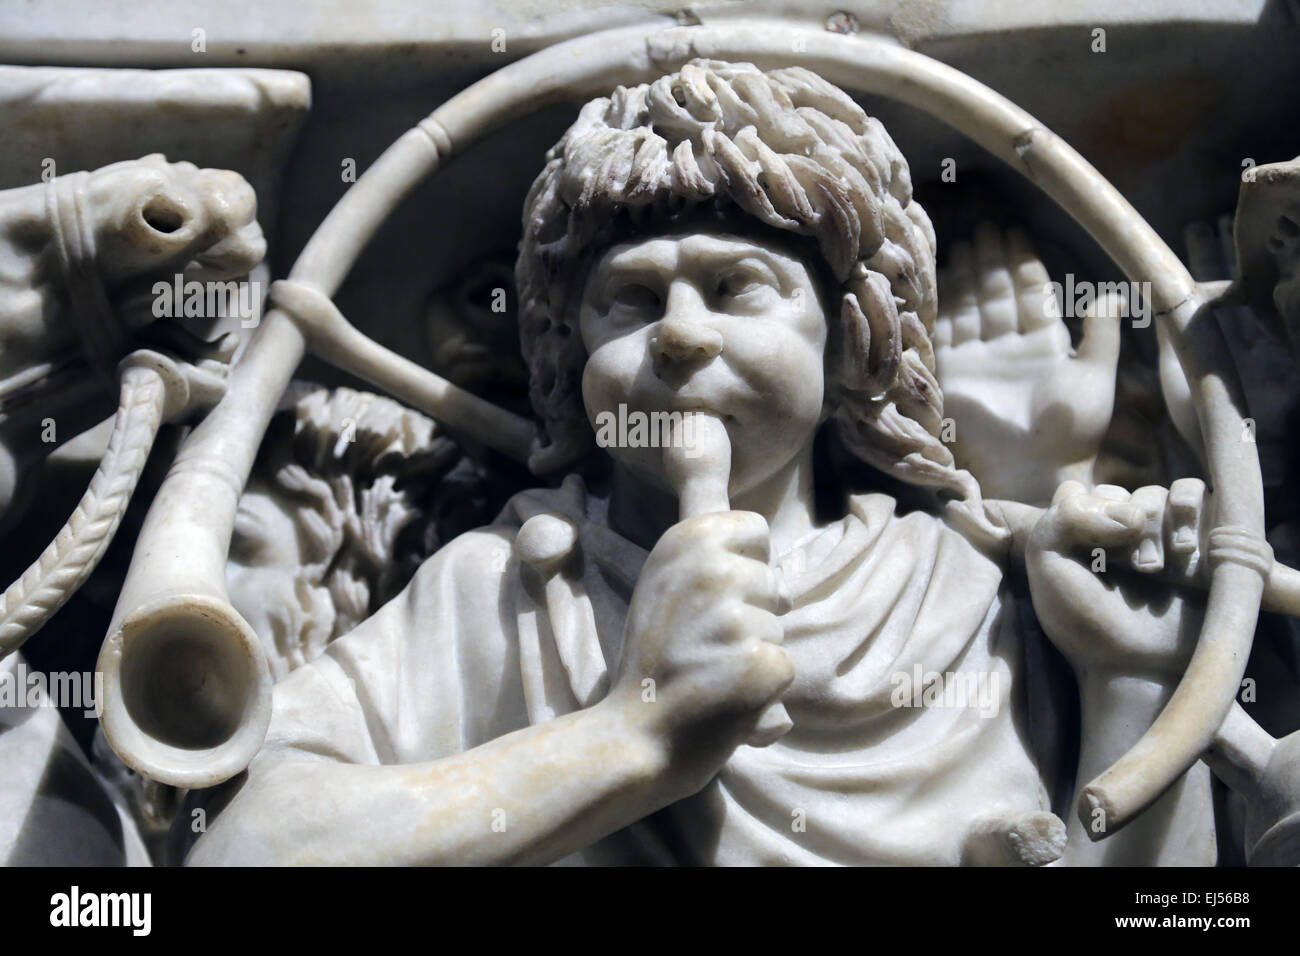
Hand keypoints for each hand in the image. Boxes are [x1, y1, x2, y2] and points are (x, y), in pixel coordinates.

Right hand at [611, 510, 792, 789]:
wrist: (631, 738)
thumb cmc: (652, 659)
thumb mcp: (665, 572)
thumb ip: (697, 508)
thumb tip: (703, 426)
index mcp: (688, 538)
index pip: (756, 531)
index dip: (739, 572)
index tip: (702, 601)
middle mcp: (713, 569)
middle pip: (774, 584)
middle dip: (750, 619)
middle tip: (698, 648)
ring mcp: (737, 618)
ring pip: (779, 630)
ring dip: (752, 659)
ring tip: (707, 677)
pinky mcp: (761, 666)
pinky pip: (785, 670)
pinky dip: (762, 695)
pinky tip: (724, 703)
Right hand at [934, 223, 1121, 504]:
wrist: (1030, 471)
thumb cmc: (1069, 431)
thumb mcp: (1096, 380)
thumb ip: (1101, 337)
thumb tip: (1111, 294)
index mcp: (1046, 348)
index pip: (1032, 296)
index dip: (1022, 265)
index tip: (1013, 234)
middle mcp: (1010, 349)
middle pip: (998, 296)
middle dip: (991, 262)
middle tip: (983, 229)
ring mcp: (981, 361)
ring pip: (972, 308)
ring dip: (967, 277)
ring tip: (962, 244)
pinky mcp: (955, 373)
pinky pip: (948, 331)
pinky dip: (943, 306)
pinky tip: (939, 280)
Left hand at [1025, 479, 1209, 679]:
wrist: (1141, 669)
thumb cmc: (1087, 623)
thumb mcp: (1049, 567)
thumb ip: (1060, 518)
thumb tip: (1129, 510)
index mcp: (1078, 541)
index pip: (1081, 493)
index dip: (1085, 513)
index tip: (1087, 550)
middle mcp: (1118, 537)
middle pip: (1122, 493)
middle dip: (1123, 526)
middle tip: (1135, 569)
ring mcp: (1160, 539)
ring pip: (1158, 494)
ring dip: (1157, 525)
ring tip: (1160, 568)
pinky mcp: (1200, 543)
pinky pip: (1197, 495)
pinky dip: (1189, 514)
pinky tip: (1186, 553)